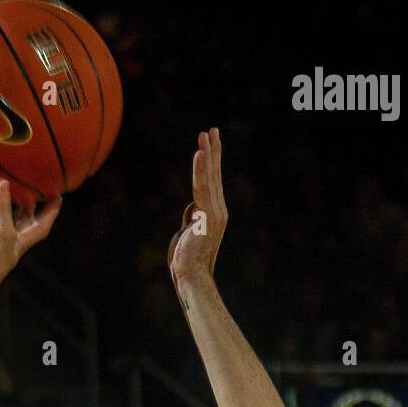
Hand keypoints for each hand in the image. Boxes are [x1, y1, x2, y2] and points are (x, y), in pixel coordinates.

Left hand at [168, 128, 227, 293]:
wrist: (192, 276)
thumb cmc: (188, 259)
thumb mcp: (190, 231)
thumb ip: (194, 217)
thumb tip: (192, 210)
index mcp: (215, 213)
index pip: (214, 182)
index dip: (213, 161)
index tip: (211, 142)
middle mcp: (219, 210)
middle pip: (215, 175)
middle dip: (213, 151)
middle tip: (211, 130)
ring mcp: (215, 213)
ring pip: (210, 178)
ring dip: (207, 155)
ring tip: (205, 135)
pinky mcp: (207, 217)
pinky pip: (202, 188)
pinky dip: (200, 170)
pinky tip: (200, 154)